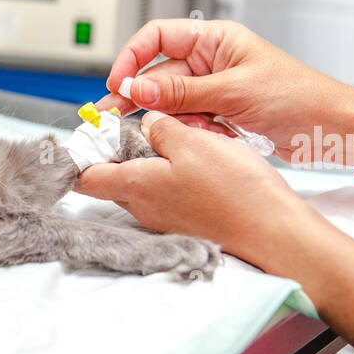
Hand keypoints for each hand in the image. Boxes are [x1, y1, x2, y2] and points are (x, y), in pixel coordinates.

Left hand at [75, 111, 324, 271]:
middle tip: (136, 129)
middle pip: (112, 181)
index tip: (90, 134)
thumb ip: (161, 130)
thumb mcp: (193, 142)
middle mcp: (143, 209)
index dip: (81, 156)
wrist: (272, 230)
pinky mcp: (185, 223)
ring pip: (141, 188)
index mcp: (135, 186)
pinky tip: (194, 164)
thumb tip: (146, 123)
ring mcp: (163, 220)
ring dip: (147, 165)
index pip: (85, 178)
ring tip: (173, 142)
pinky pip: (165, 197)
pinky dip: (169, 179)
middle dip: (117, 155)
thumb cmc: (234, 189)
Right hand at [96, 19, 353, 161]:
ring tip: (157, 133)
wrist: (331, 129)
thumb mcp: (233, 92)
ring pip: (169, 103)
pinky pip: (186, 122)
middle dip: (137, 96)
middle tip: (111, 118)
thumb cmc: (298, 98)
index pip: (158, 36)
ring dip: (164, 119)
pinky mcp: (218, 115)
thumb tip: (137, 89)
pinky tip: (193, 139)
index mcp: (215, 39)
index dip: (132, 57)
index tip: (117, 82)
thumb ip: (181, 92)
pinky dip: (185, 132)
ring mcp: (213, 90)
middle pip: (158, 74)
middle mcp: (210, 61)